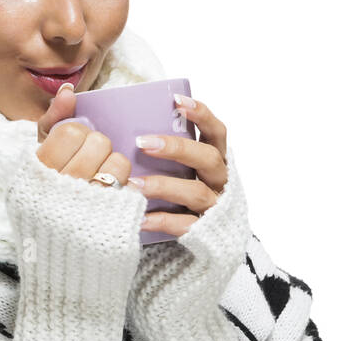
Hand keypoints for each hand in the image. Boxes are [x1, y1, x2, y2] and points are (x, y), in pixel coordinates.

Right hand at [2, 81, 147, 340]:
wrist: (63, 298)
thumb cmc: (48, 235)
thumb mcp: (33, 187)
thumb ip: (48, 138)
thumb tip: (70, 93)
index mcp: (31, 180)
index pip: (63, 132)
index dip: (77, 138)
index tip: (77, 151)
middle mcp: (56, 192)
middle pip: (94, 143)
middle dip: (101, 152)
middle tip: (93, 173)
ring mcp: (86, 207)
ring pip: (117, 161)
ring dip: (117, 172)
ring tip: (102, 194)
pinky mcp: (114, 225)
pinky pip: (131, 187)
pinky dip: (129, 194)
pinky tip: (116, 209)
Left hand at [132, 94, 227, 237]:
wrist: (205, 239)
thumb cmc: (182, 193)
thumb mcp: (181, 169)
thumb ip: (163, 151)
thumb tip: (120, 125)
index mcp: (214, 160)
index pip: (216, 132)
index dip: (202, 114)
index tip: (177, 101)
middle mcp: (219, 180)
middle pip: (208, 158)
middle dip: (177, 148)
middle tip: (142, 142)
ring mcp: (214, 207)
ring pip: (196, 192)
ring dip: (163, 185)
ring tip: (134, 184)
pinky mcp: (204, 232)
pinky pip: (184, 225)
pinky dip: (162, 221)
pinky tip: (140, 218)